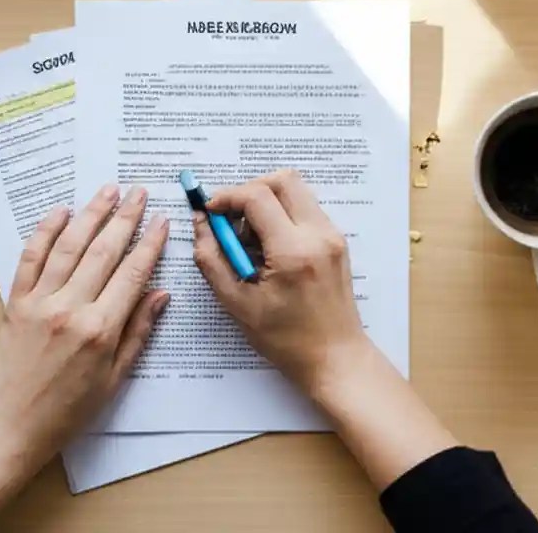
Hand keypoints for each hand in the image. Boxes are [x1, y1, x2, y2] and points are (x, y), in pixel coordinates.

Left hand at [0, 184, 169, 521]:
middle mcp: (70, 309)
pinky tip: (60, 213)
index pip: (133, 274)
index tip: (161, 221)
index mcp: (101, 331)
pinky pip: (32, 258)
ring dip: (90, 214)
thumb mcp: (113, 380)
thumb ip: (137, 333)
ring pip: (69, 246)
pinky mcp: (15, 303)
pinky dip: (46, 232)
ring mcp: (40, 303)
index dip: (150, 244)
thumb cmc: (65, 413)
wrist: (8, 428)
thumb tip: (161, 294)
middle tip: (138, 192)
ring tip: (107, 191)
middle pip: (103, 251)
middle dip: (124, 218)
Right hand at [193, 169, 456, 489]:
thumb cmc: (286, 340)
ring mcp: (333, 235)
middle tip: (232, 220)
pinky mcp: (337, 241)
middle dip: (249, 190)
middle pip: (282, 179)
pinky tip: (269, 250)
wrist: (336, 358)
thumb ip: (212, 259)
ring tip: (251, 241)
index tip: (209, 213)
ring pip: (295, 191)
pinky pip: (305, 209)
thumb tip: (200, 223)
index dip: (226, 197)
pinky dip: (281, 216)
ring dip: (266, 203)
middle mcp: (319, 235)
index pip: (256, 196)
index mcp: (293, 251)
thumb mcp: (238, 303)